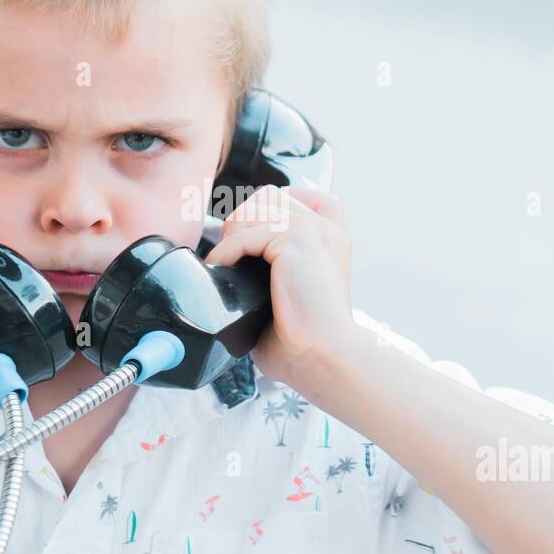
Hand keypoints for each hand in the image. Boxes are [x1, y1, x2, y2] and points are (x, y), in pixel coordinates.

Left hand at [202, 184, 356, 391]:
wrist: (323, 358)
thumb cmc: (305, 343)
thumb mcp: (292, 297)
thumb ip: (272, 274)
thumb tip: (230, 275)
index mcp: (332, 242)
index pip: (309, 197)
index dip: (276, 205)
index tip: (253, 234)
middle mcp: (326, 231)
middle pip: (271, 196)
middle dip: (243, 219)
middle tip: (232, 255)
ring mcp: (313, 232)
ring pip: (256, 208)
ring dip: (233, 233)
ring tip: (225, 263)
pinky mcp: (295, 242)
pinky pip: (246, 233)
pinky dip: (226, 250)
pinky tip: (221, 268)